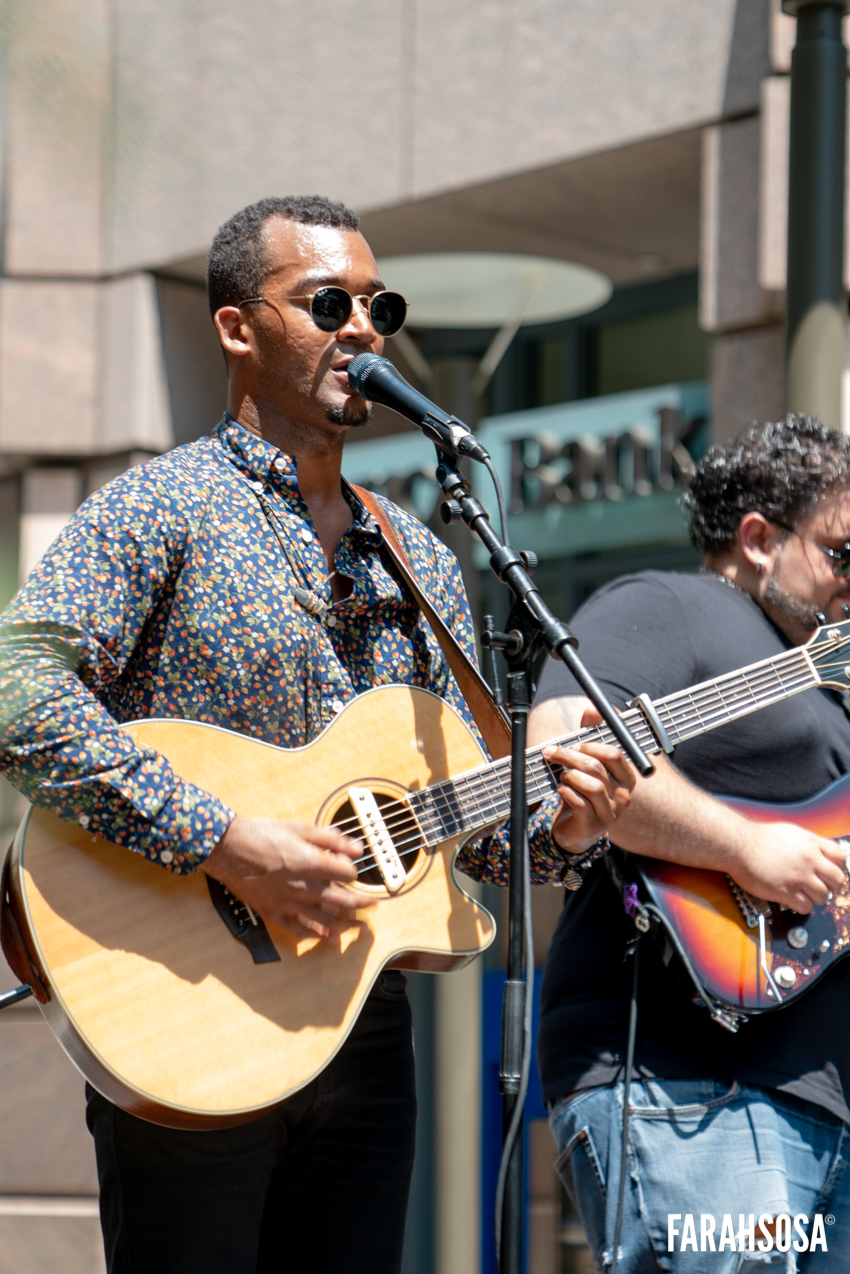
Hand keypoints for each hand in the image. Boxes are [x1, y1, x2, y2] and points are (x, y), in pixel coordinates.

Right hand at [201, 816, 368, 942]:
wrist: (228, 848)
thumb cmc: (262, 834)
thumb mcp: (300, 828)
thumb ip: (331, 839)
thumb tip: (356, 848)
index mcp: (311, 864)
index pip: (348, 875)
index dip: (355, 872)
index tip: (354, 871)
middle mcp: (303, 887)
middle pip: (343, 902)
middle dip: (362, 904)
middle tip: (373, 905)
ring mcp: (288, 903)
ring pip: (325, 921)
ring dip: (347, 925)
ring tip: (360, 927)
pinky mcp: (273, 913)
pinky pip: (299, 930)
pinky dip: (316, 935)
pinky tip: (328, 937)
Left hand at [543, 742, 635, 854]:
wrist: (574, 829)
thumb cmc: (582, 792)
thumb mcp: (588, 766)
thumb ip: (591, 737)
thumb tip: (592, 709)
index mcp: (626, 779)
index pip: (614, 755)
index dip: (589, 746)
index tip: (572, 746)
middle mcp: (623, 796)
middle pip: (597, 767)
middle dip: (569, 756)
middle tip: (552, 753)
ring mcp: (610, 813)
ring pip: (591, 786)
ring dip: (569, 776)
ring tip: (562, 777)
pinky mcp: (593, 825)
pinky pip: (579, 802)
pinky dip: (565, 792)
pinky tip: (561, 791)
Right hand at [730, 821, 847, 913]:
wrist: (739, 845)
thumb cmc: (760, 838)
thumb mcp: (792, 832)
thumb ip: (810, 842)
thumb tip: (822, 851)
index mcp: (811, 844)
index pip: (841, 858)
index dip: (838, 867)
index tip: (831, 872)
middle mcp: (809, 860)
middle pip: (837, 880)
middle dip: (831, 886)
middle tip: (821, 886)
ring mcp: (798, 877)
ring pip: (824, 896)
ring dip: (816, 898)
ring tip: (805, 894)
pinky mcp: (786, 891)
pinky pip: (806, 907)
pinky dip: (802, 906)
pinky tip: (794, 900)